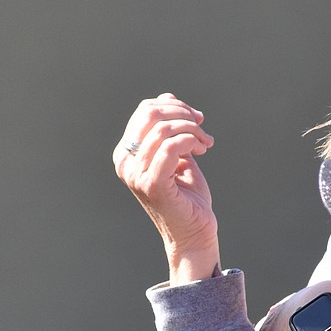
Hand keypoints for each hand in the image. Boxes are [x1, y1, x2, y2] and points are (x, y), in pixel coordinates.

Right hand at [114, 94, 219, 283]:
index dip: (174, 107)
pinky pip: (172, 147)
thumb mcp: (178, 153)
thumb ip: (170, 128)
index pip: (145, 111)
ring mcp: (136, 175)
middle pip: (151, 114)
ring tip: (205, 143)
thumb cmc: (187, 196)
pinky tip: (202, 150)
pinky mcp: (152, 185)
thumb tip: (167, 97)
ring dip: (192, 130)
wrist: (194, 232)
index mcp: (126, 154)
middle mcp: (125, 163)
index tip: (197, 120)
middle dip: (182, 114)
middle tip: (202, 128)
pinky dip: (191, 141)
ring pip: (164, 129)